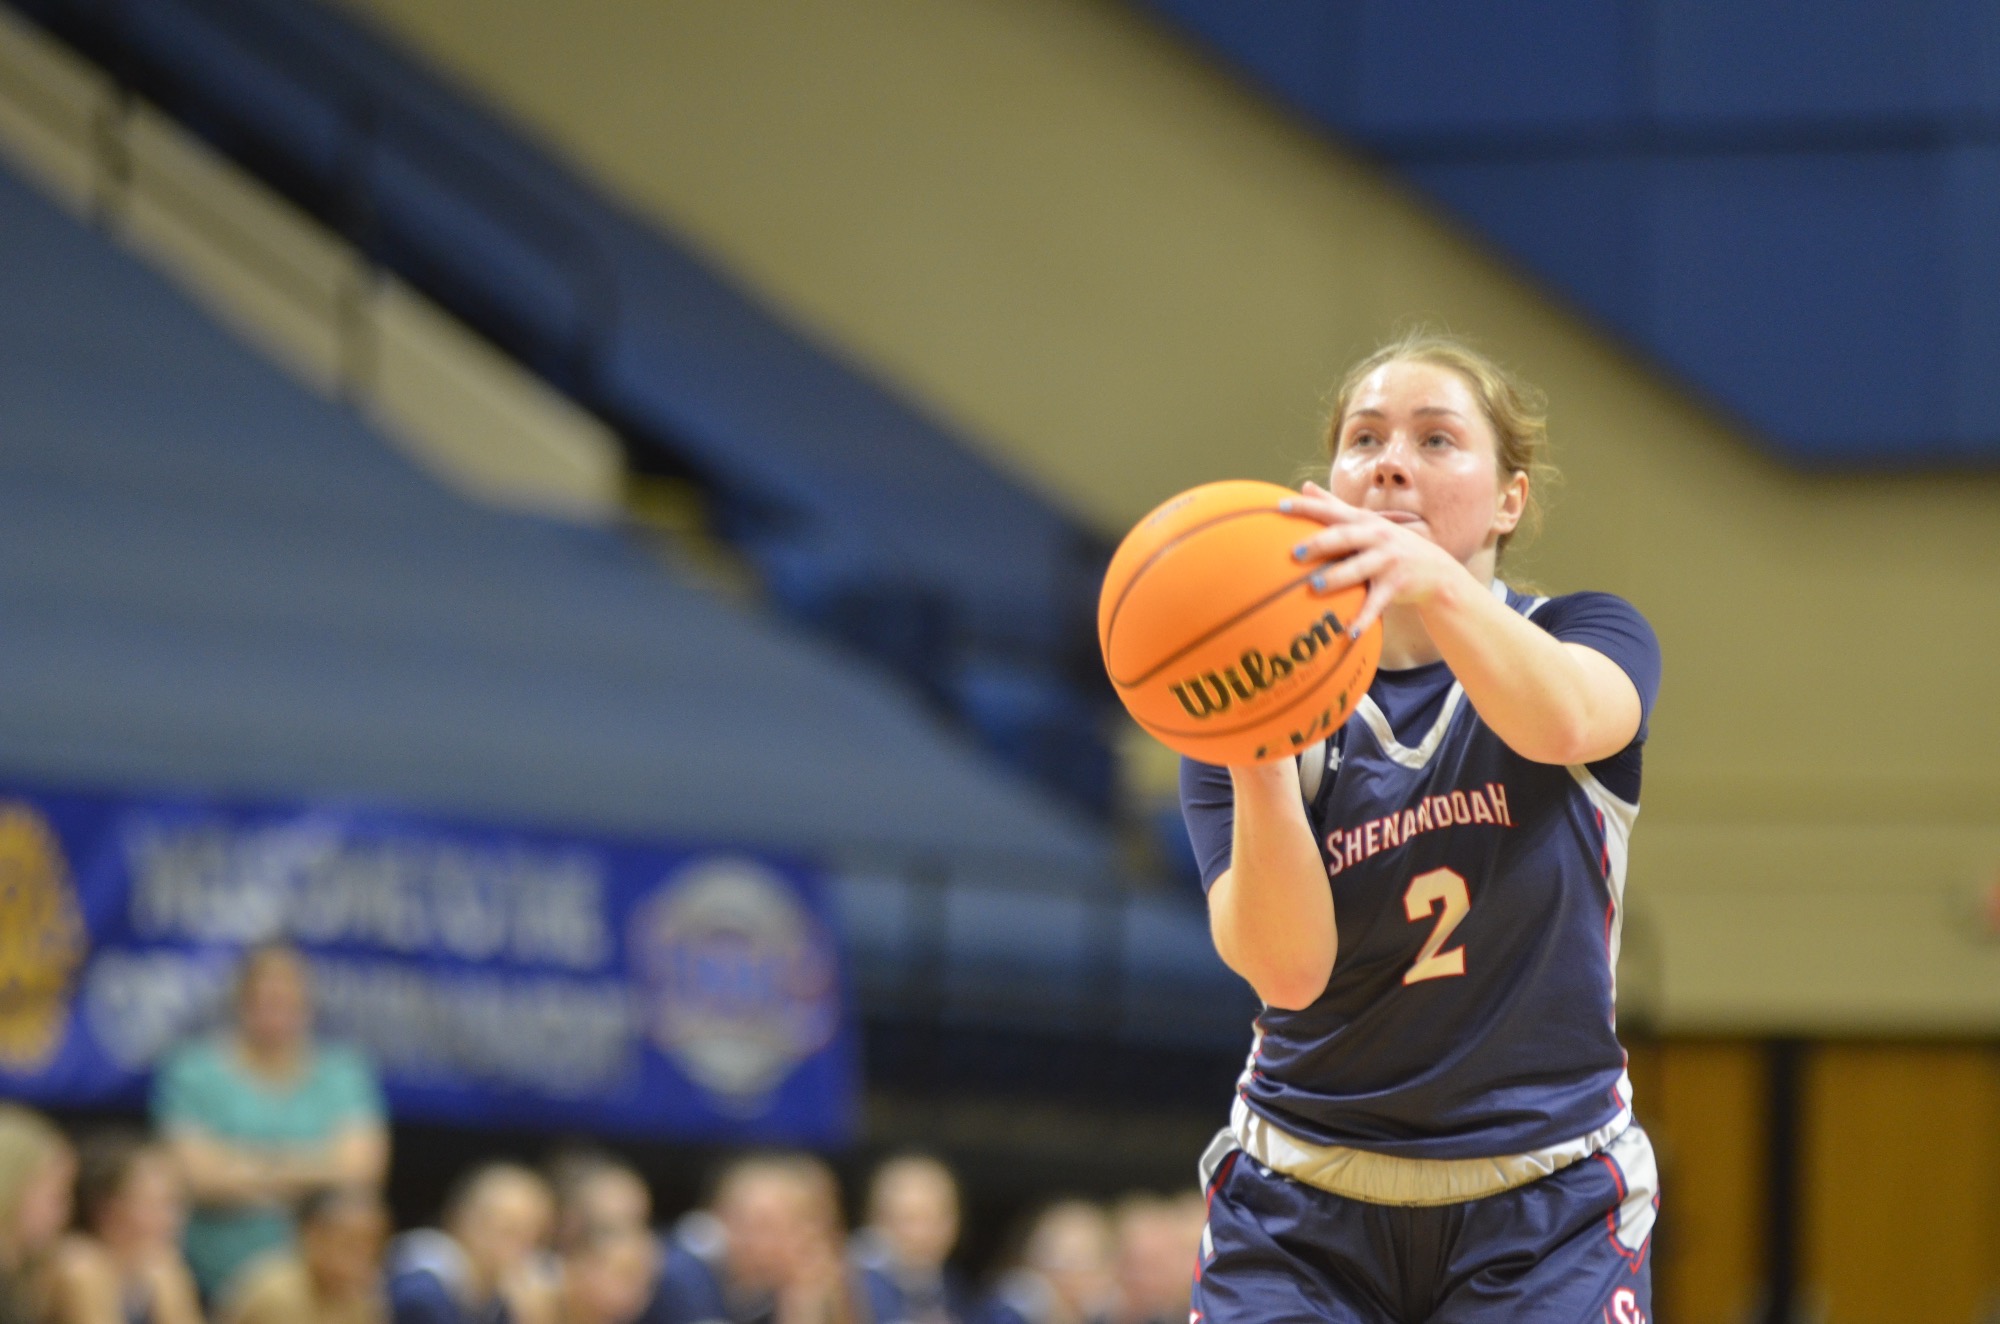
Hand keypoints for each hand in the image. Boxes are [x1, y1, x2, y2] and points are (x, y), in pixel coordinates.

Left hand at [1281, 481, 1476, 638]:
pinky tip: (1349, 633)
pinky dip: (1363, 619)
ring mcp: (1387, 561)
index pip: (1331, 510)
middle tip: (1295, 553)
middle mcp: (1376, 537)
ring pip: (1358, 569)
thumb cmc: (1388, 544)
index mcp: (1363, 521)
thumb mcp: (1365, 521)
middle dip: (1320, 543)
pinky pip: (1376, 604)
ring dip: (1336, 578)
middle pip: (1344, 537)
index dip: (1306, 507)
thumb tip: (1305, 486)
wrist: (1435, 569)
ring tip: (1314, 587)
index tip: (1280, 506)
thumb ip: (1334, 505)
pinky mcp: (1395, 585)